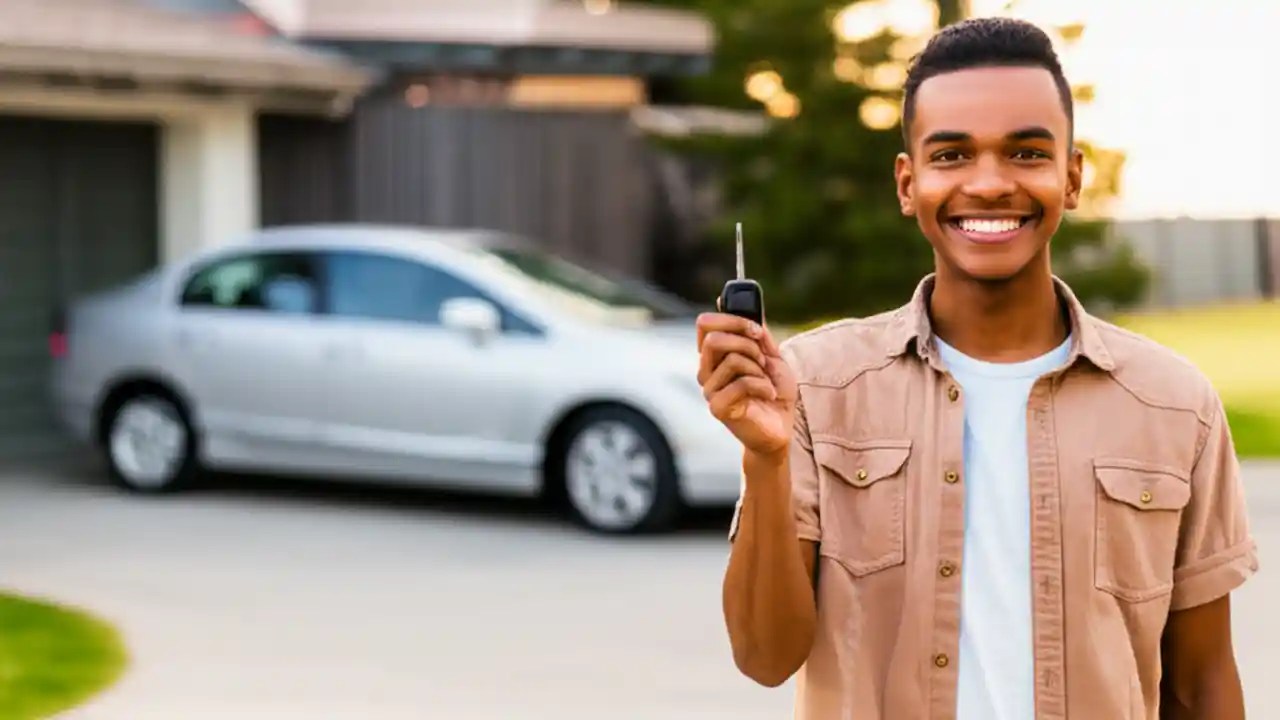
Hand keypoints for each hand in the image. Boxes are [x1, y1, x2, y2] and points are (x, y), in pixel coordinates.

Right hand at [696, 312, 797, 456]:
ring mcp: (710, 390)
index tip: (756, 330)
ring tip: (766, 382)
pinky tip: (767, 395)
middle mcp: (707, 370)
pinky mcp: (718, 407)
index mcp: (715, 355)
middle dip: (746, 343)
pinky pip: (741, 383)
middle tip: (763, 358)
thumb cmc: (774, 392)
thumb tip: (749, 309)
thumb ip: (759, 334)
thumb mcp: (772, 356)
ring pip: (731, 360)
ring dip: (758, 369)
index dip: (731, 320)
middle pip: (713, 338)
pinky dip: (762, 385)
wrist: (780, 428)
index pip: (705, 324)